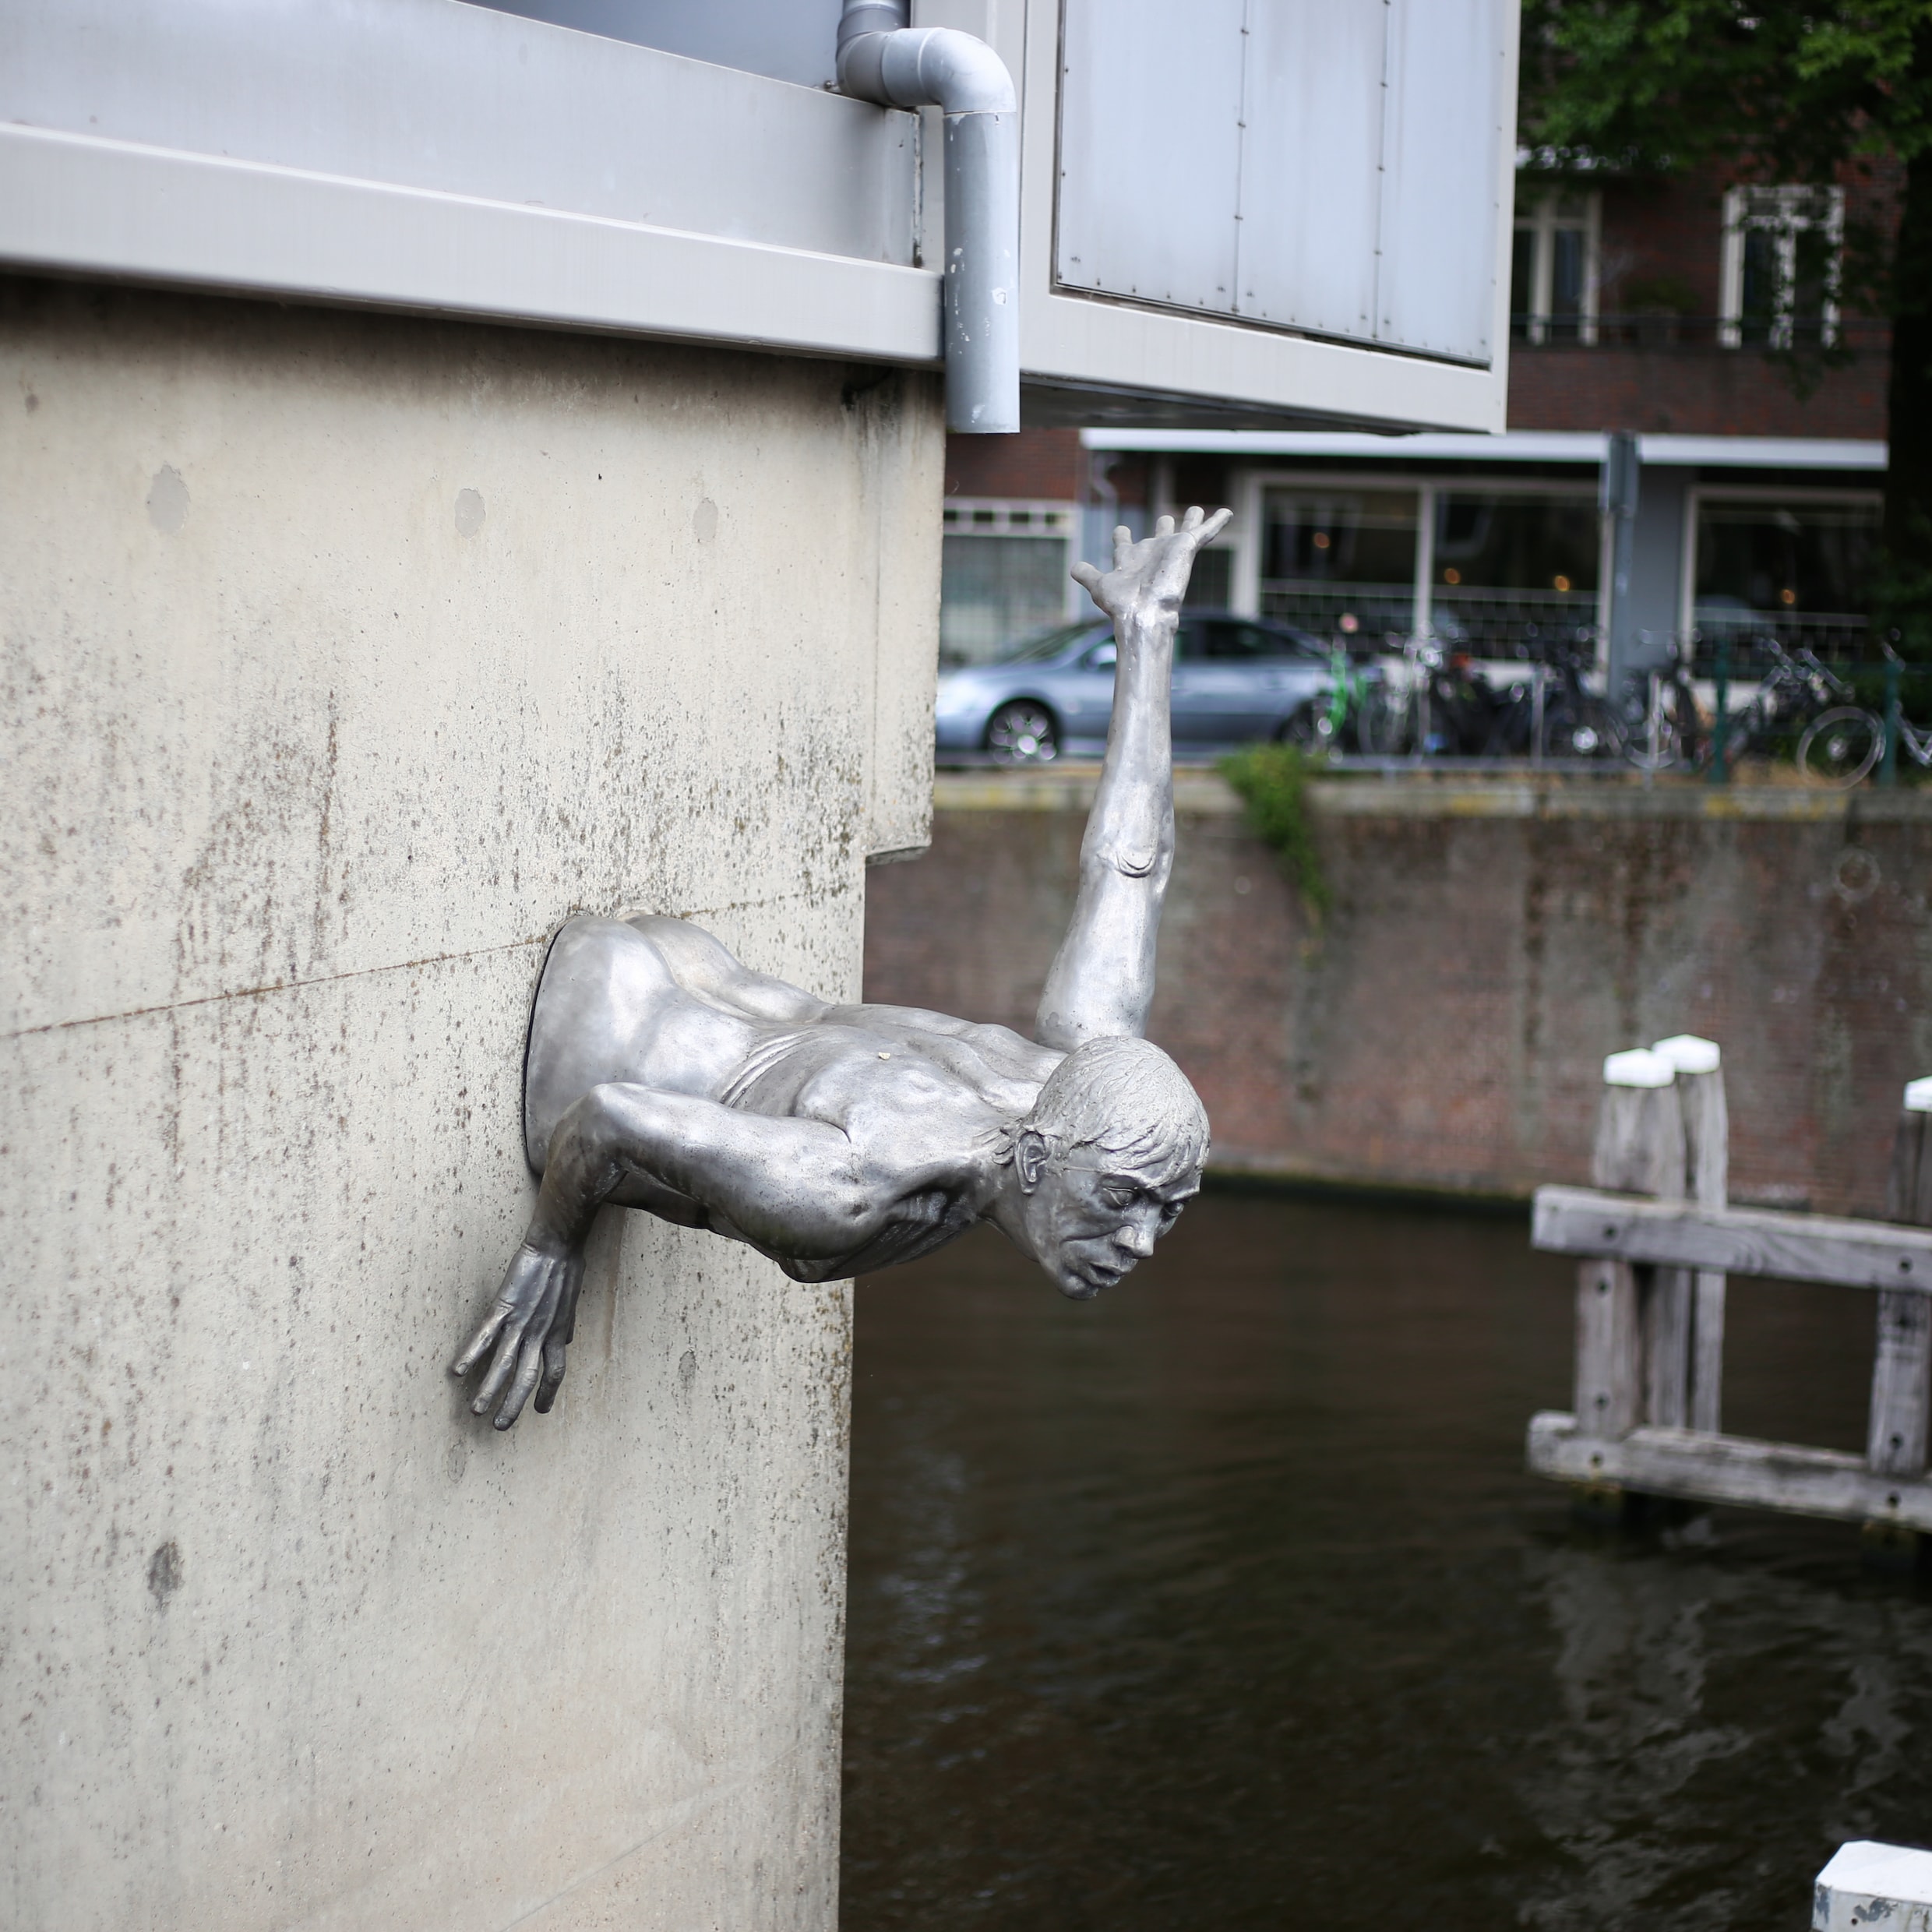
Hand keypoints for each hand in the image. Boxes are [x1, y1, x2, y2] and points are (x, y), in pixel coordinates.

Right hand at [450, 1233, 586, 1428]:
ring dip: (490, 1389)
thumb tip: (566, 1341)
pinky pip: (486, 1336)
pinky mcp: (504, 1307)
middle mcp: (540, 1334)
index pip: (553, 1372)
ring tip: (477, 1411)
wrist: (558, 1244)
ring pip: (504, 1364)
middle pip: (526, 1377)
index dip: (547, 1394)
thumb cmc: (567, 1269)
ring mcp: (521, 1322)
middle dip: (514, 1404)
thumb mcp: (571, 1304)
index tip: (540, 1411)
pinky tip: (458, 1371)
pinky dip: (472, 1354)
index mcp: (557, 1334)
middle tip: (501, 1426)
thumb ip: (564, 1327)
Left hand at [1071, 506, 1231, 630]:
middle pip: (1158, 536)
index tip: (1121, 530)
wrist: (1144, 613)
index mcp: (1131, 561)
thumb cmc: (1122, 604)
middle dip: (1161, 528)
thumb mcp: (1099, 586)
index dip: (1122, 537)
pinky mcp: (1186, 549)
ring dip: (1191, 521)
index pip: (1126, 546)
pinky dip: (1217, 522)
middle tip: (1165, 518)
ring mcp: (1170, 552)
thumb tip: (1073, 568)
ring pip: (1184, 531)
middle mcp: (1151, 555)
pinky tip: (1228, 512)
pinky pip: (1205, 532)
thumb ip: (1087, 575)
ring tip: (1196, 509)